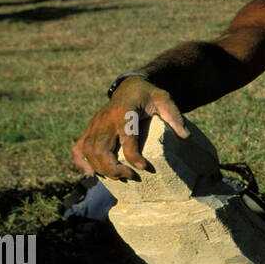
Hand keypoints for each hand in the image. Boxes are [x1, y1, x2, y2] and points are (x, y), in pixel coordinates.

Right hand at [71, 78, 187, 179]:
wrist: (130, 86)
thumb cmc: (149, 95)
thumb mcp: (164, 99)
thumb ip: (174, 115)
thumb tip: (185, 136)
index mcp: (124, 112)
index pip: (126, 139)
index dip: (133, 157)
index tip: (143, 168)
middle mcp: (105, 120)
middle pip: (100, 149)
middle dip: (112, 168)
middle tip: (130, 177)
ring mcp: (95, 125)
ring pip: (88, 151)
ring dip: (100, 168)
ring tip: (117, 177)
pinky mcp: (90, 129)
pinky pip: (79, 148)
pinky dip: (82, 162)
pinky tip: (92, 173)